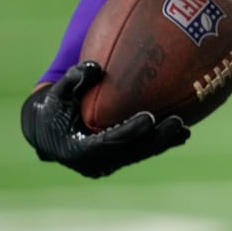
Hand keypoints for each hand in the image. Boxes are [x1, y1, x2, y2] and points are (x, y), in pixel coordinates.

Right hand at [20, 60, 190, 177]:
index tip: (149, 117)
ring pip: (139, 155)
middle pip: (131, 153)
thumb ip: (73, 80)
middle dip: (156, 140)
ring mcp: (107, 164)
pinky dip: (159, 143)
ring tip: (184, 130)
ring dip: (163, 144)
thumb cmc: (53, 107)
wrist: (47, 131)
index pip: (108, 143)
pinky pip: (140, 152)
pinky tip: (181, 132)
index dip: (130, 132)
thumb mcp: (57, 93)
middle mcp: (94, 163)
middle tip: (177, 123)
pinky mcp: (116, 161)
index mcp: (77, 149)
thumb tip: (93, 66)